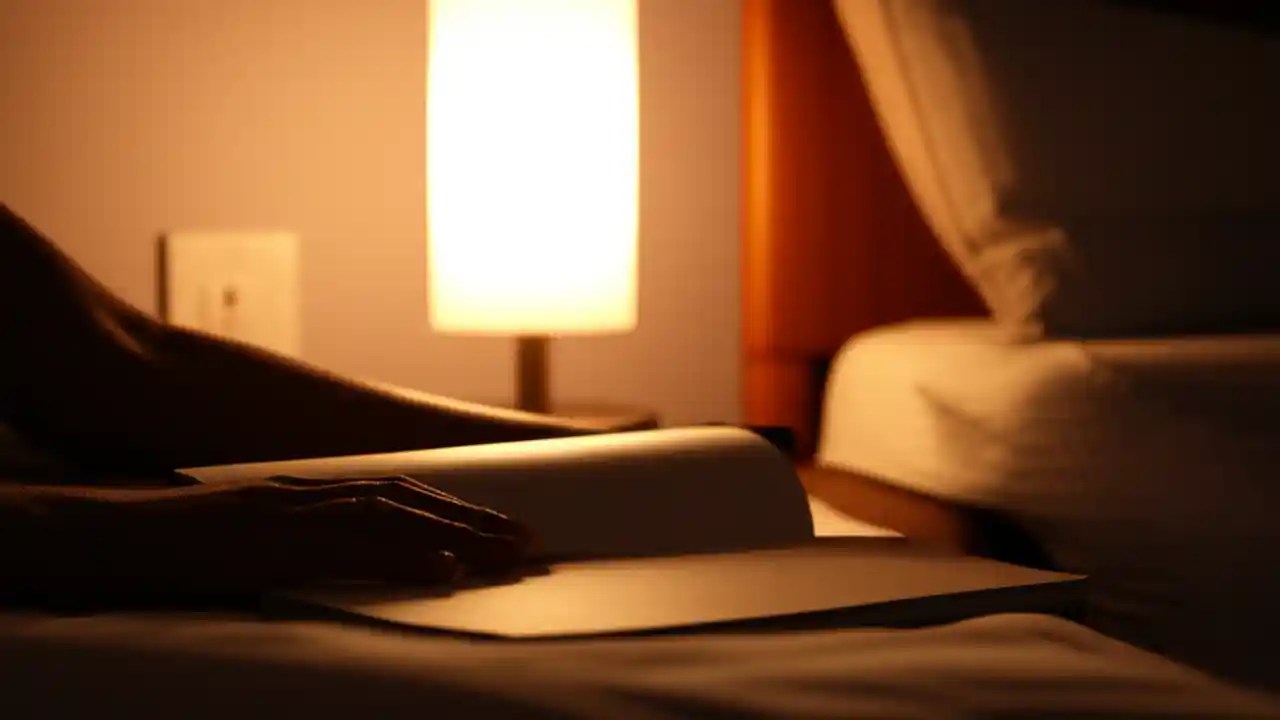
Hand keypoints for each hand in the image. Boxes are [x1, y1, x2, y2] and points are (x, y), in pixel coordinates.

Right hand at [19, 475, 532, 595]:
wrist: (110, 533)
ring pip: (393, 515)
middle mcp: (308, 491)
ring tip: (507, 556)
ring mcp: (289, 511)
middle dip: (476, 520)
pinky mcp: (268, 538)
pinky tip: (443, 568)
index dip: (457, 509)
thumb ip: (309, 539)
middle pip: (410, 499)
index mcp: (308, 490)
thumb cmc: (180, 543)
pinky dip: (401, 556)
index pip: (398, 494)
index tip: (505, 529)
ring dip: (458, 533)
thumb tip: (360, 559)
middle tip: (532, 543)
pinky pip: (347, 547)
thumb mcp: (257, 535)